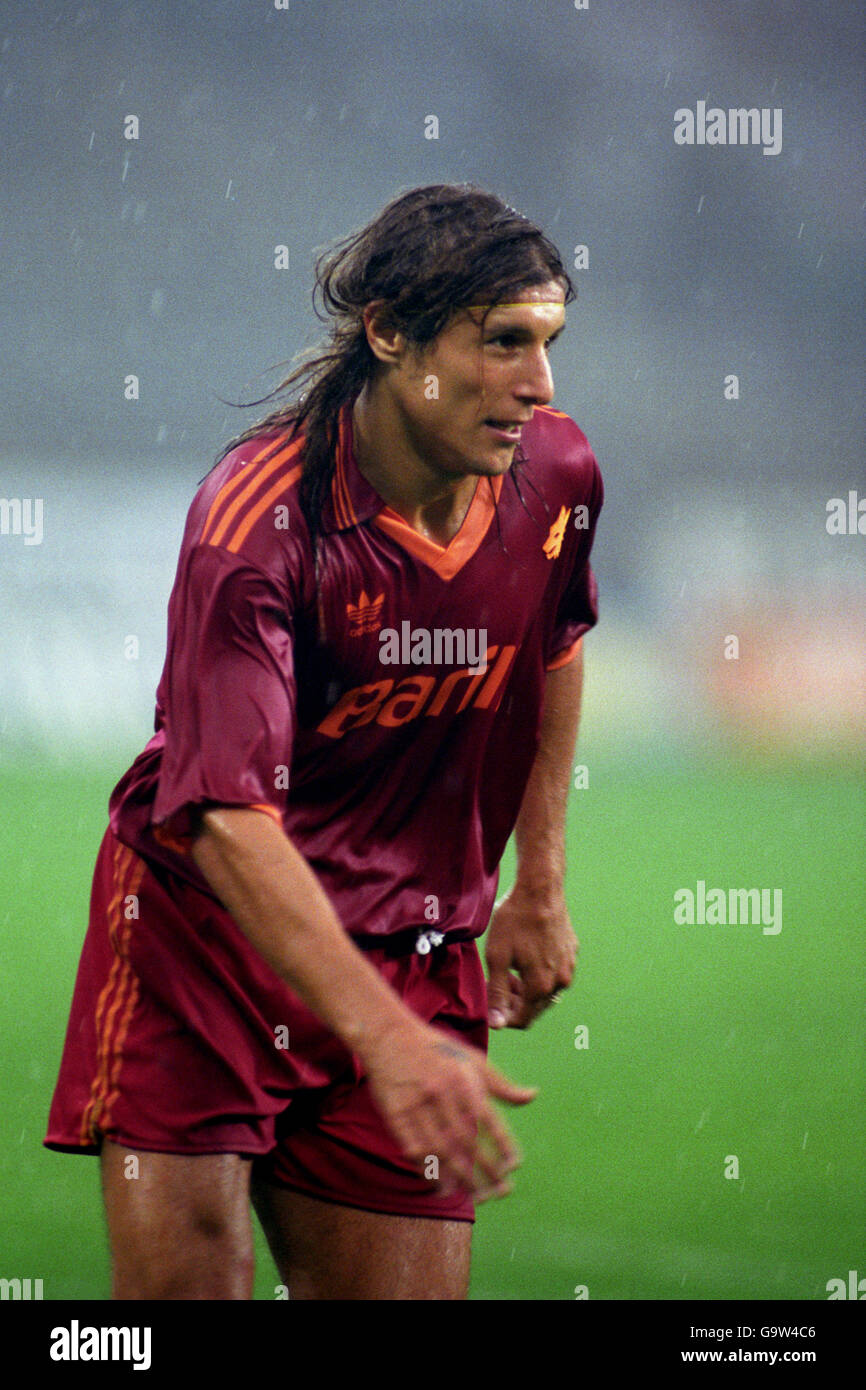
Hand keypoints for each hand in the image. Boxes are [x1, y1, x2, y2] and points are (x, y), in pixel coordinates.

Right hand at [362, 1018, 536, 1199]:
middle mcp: (441, 1094)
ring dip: (459, 1177)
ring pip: (441, 1150)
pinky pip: (413, 1149)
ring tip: (475, 1195)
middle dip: (485, 1169)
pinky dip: (428, 1170)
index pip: (488, 1119)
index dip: (503, 1144)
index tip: (514, 1165)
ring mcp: (416, 1105)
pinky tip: (441, 1184)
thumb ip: (501, 1084)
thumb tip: (533, 1096)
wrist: (388, 1036)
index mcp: (463, 1079)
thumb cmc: (436, 1049)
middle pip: (466, 1141)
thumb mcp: (472, 1059)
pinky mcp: (394, 1115)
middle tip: (500, 1190)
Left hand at [485, 884, 577, 1028]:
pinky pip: (555, 973)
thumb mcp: (497, 958)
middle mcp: (560, 982)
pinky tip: (526, 955)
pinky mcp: (571, 952)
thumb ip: (497, 994)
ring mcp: (569, 967)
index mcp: (541, 987)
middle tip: (496, 980)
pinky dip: (539, 973)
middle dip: (513, 1001)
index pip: (522, 1019)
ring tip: (509, 968)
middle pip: (534, 1007)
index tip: (489, 1000)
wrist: (540, 889)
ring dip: (526, 988)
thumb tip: (496, 1024)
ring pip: (545, 991)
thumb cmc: (515, 921)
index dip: (502, 1015)